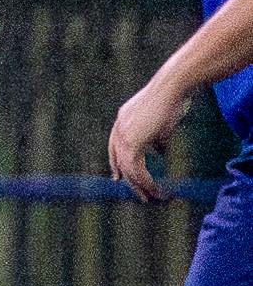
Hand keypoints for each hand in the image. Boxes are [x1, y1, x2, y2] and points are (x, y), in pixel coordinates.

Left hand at [119, 75, 194, 200]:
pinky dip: (146, 181)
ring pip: (129, 169)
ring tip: (151, 197)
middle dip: (130, 180)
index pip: (115, 147)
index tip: (118, 177)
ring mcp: (124, 134)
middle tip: (140, 195)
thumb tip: (157, 151)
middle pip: (120, 161)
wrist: (170, 88)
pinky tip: (156, 189)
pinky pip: (137, 168)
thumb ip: (155, 137)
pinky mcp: (134, 141)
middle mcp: (119, 128)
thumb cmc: (171, 101)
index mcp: (122, 121)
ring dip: (140, 185)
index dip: (116, 163)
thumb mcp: (160, 122)